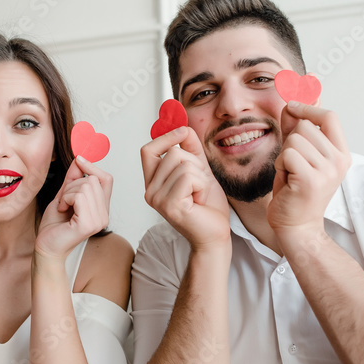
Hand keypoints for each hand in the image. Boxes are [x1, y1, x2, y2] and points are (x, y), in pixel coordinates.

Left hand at [35, 156, 112, 259]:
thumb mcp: (63, 195)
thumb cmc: (54, 226)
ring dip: (67, 193)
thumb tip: (79, 160)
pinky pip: (79, 197)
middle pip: (93, 180)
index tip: (78, 160)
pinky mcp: (89, 224)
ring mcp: (99, 220)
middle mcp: (104, 215)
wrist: (46, 246)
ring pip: (85, 187)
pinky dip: (66, 199)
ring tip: (63, 206)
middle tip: (64, 200)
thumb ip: (73, 179)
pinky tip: (62, 209)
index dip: (93, 167)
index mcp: (101, 208)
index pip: (107, 179)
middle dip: (72, 184)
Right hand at [141, 126, 230, 249]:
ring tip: (199, 195)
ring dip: (201, 178)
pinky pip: (189, 177)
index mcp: (153, 182)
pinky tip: (200, 200)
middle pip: (172, 154)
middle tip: (198, 186)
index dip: (166, 137)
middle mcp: (150, 191)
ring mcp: (157, 199)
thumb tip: (184, 128)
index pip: (148, 150)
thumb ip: (191, 150)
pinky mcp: (169, 205)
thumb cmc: (208, 208)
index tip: (183, 133)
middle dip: (195, 164)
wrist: (215, 234)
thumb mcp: (200, 171)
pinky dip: (202, 186)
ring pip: (183, 164)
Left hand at [268, 102, 350, 242]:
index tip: (292, 106)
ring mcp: (327, 170)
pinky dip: (280, 165)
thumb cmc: (296, 192)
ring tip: (290, 173)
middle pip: (306, 126)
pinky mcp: (311, 179)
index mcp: (341, 153)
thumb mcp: (300, 156)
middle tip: (293, 163)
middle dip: (291, 141)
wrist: (297, 226)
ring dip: (284, 155)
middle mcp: (339, 161)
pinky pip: (287, 154)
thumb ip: (297, 130)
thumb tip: (292, 103)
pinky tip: (287, 179)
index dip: (308, 108)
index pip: (329, 116)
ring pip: (294, 140)